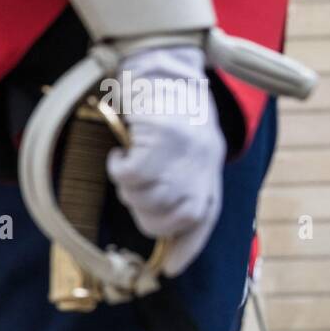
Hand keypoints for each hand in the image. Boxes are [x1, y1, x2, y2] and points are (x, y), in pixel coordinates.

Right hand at [106, 46, 224, 276]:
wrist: (161, 60)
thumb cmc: (165, 100)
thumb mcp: (184, 140)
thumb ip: (177, 174)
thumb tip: (158, 219)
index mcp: (210, 165)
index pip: (204, 219)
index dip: (187, 248)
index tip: (169, 270)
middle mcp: (204, 163)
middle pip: (172, 218)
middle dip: (147, 213)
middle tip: (132, 189)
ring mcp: (185, 152)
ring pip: (150, 200)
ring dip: (130, 190)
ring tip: (125, 166)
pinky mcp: (163, 139)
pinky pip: (133, 176)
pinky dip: (120, 169)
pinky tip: (119, 154)